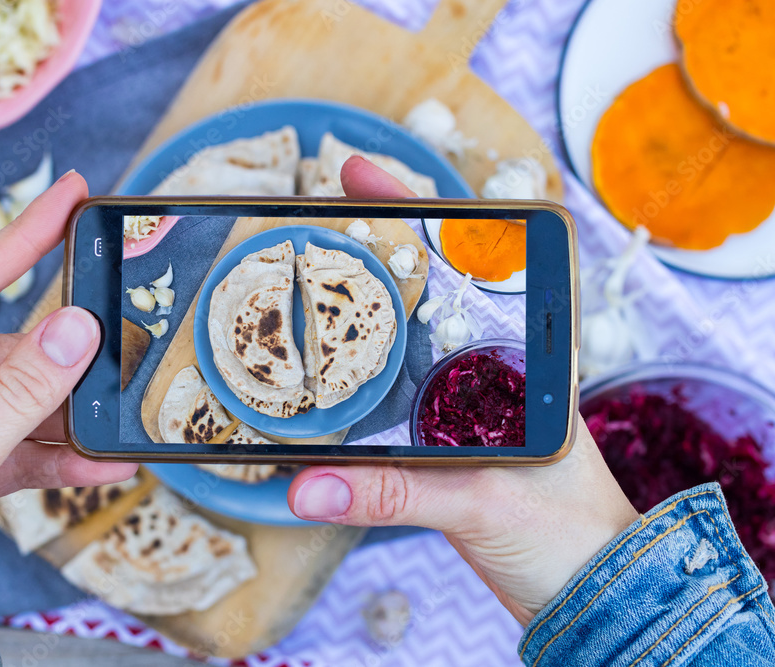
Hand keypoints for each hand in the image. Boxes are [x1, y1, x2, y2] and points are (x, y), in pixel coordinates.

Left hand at [0, 172, 136, 610]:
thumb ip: (23, 392)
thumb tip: (77, 328)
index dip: (25, 236)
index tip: (71, 196)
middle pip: (8, 354)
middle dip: (63, 369)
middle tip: (118, 353)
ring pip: (23, 402)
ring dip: (69, 421)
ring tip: (116, 430)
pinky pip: (24, 446)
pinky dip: (62, 456)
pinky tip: (104, 464)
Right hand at [289, 156, 638, 624]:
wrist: (590, 599)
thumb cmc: (568, 538)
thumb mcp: (481, 502)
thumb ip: (395, 490)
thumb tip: (306, 486)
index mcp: (518, 357)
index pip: (465, 264)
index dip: (412, 215)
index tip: (358, 175)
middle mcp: (487, 369)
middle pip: (421, 296)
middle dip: (365, 252)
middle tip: (305, 216)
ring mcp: (462, 406)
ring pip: (398, 346)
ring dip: (350, 317)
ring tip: (293, 282)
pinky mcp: (442, 445)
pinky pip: (385, 400)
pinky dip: (347, 383)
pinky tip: (312, 375)